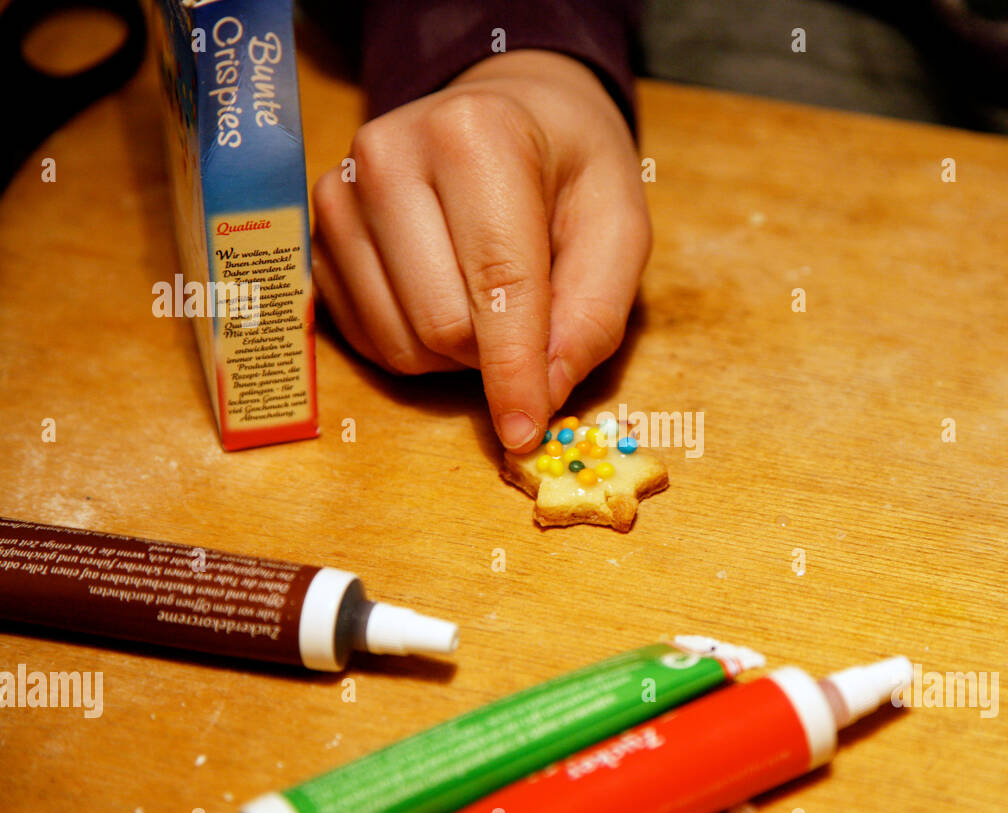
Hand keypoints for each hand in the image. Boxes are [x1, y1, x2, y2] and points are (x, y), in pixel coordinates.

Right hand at [311, 50, 651, 450]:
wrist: (505, 113)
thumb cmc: (568, 170)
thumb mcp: (618, 226)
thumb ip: (592, 313)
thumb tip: (542, 395)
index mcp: (476, 135)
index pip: (495, 281)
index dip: (513, 370)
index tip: (523, 432)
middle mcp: (389, 155)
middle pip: (440, 322)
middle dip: (493, 354)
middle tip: (529, 321)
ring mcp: (340, 194)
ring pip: (398, 340)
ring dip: (454, 355)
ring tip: (487, 300)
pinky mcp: (316, 233)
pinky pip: (365, 338)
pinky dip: (415, 347)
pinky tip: (444, 299)